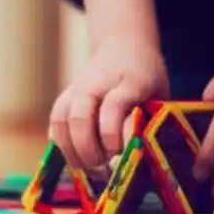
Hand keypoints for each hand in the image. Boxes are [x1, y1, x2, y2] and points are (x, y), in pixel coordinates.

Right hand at [50, 37, 168, 169]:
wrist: (122, 46)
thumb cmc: (146, 77)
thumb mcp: (159, 94)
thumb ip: (149, 120)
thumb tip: (137, 157)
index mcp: (130, 81)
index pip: (114, 106)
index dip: (114, 135)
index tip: (120, 155)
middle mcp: (96, 83)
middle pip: (80, 117)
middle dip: (89, 149)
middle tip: (103, 167)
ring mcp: (76, 89)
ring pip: (62, 121)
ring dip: (72, 150)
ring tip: (88, 167)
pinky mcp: (64, 97)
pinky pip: (55, 123)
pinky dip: (60, 143)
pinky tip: (74, 157)